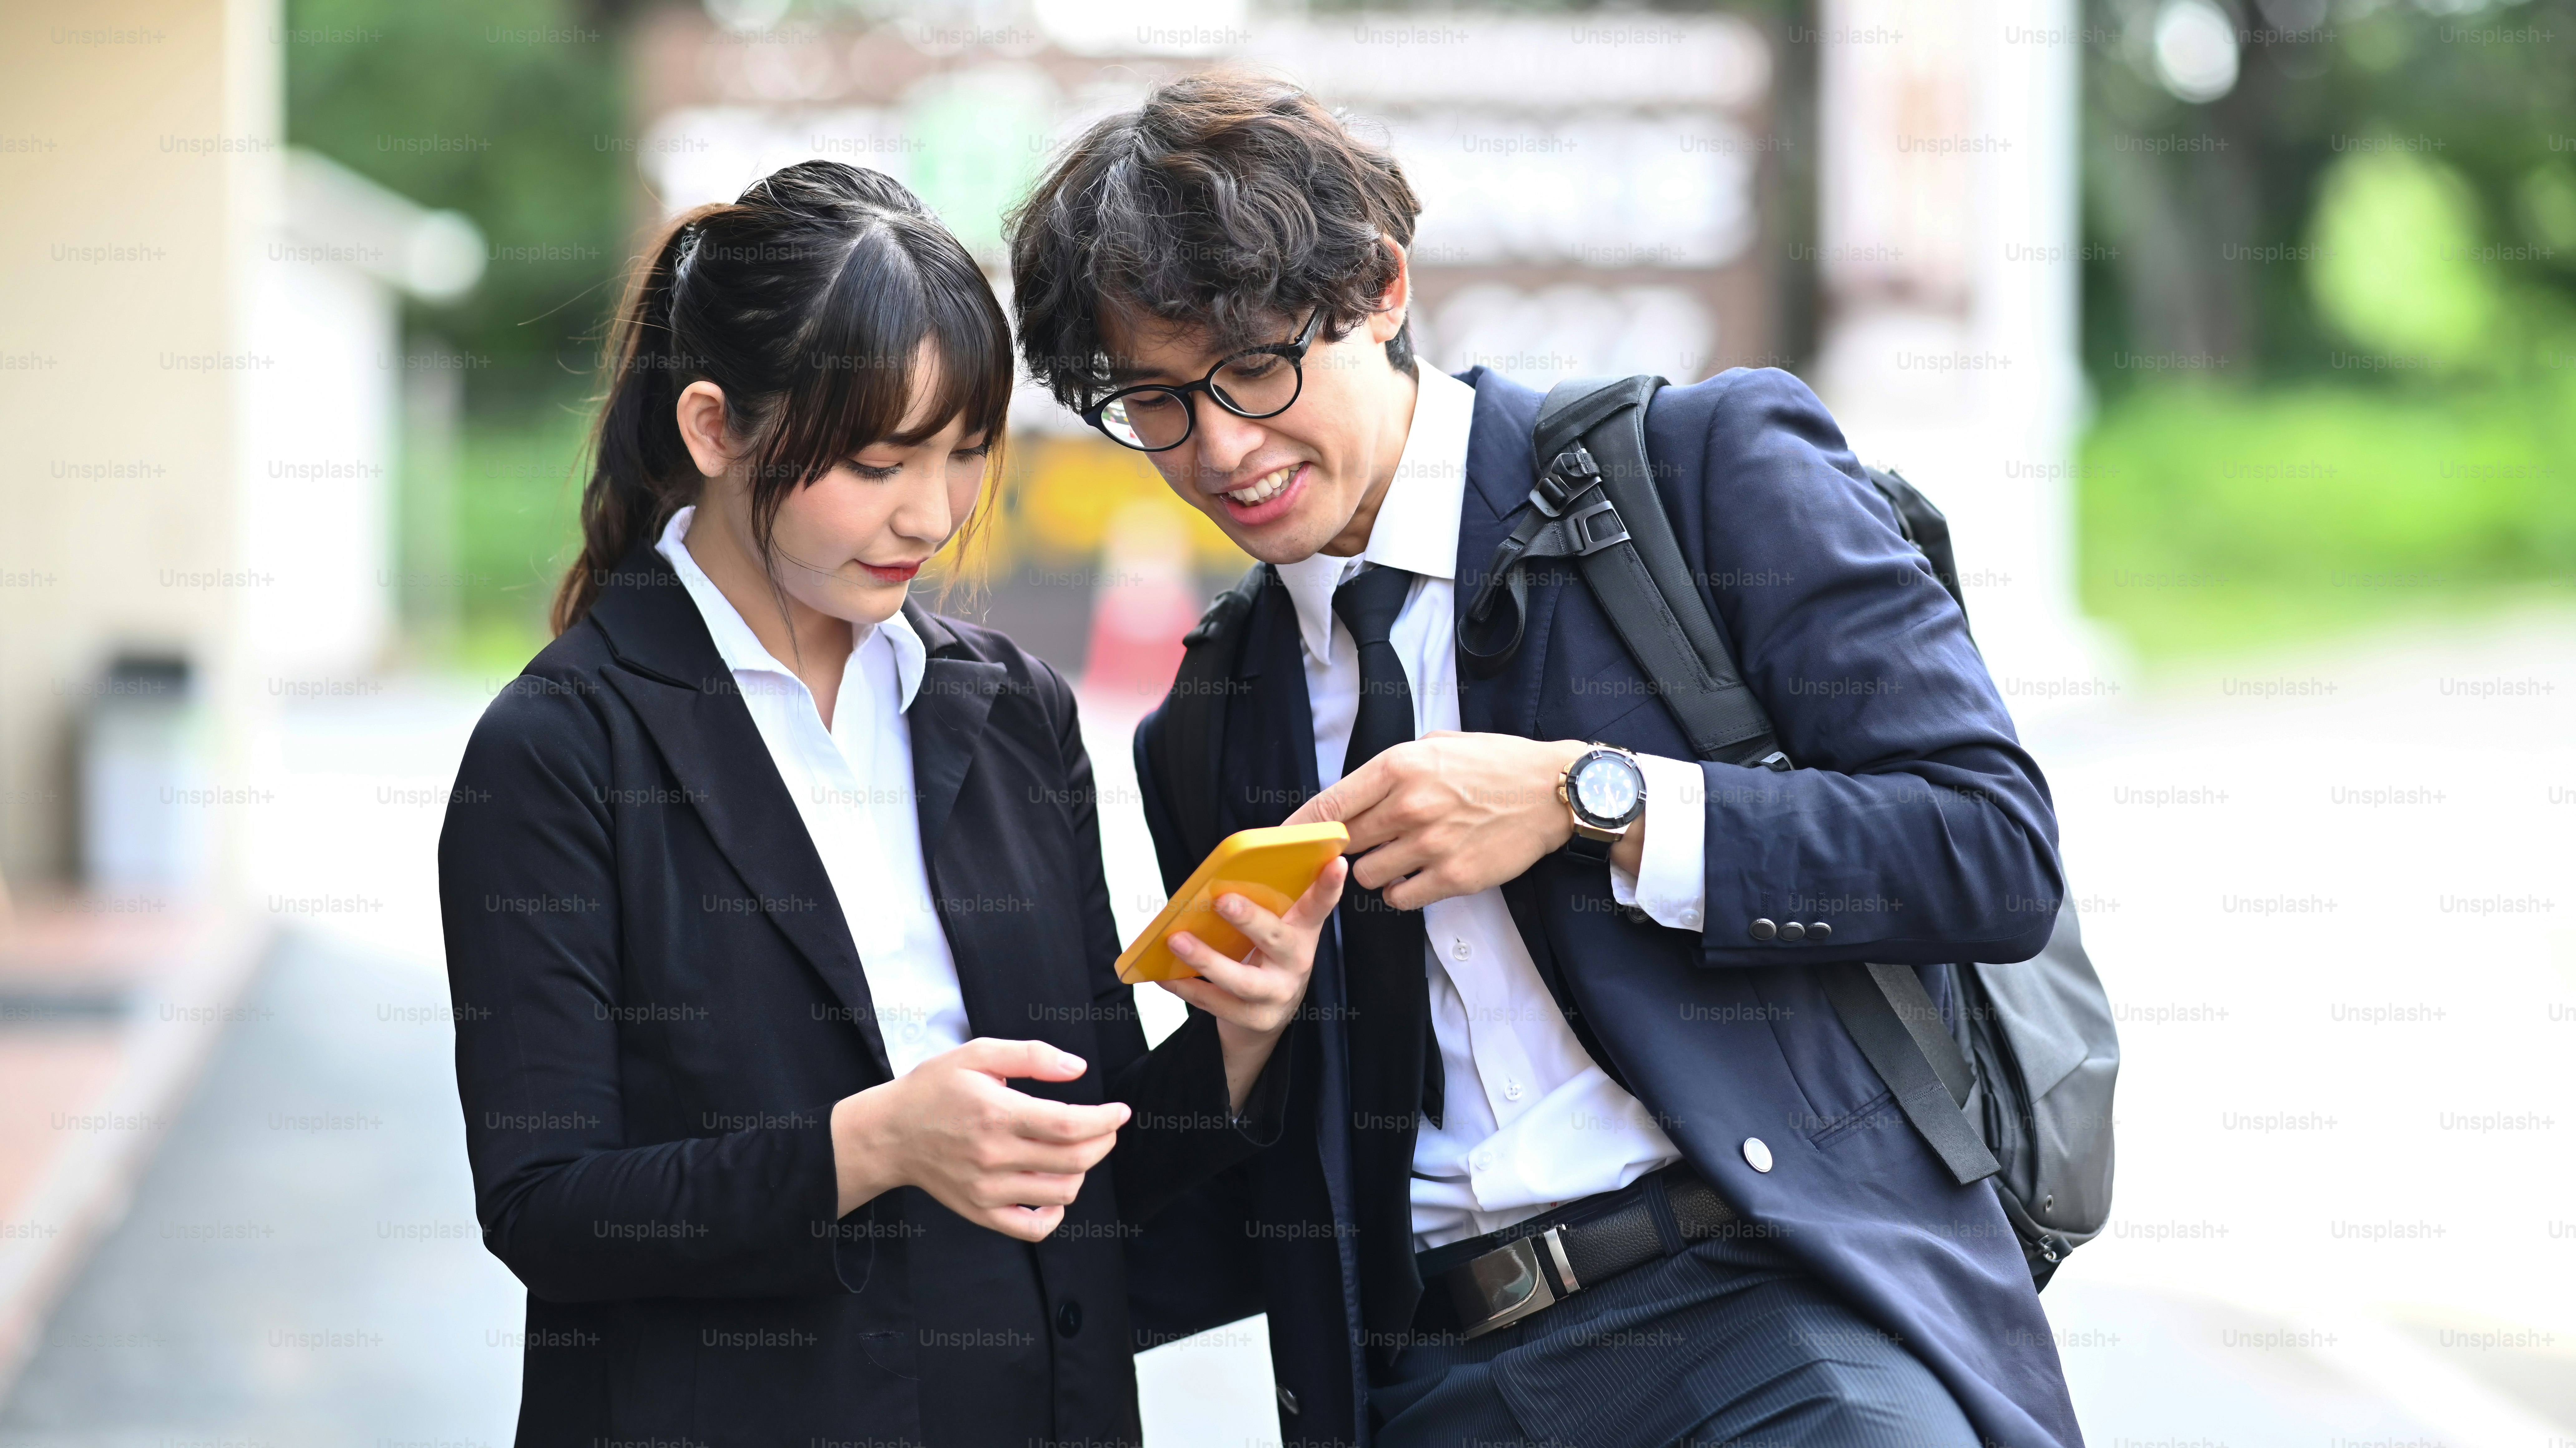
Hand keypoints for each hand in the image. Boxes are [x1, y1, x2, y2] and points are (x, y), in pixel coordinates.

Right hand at [829, 1038, 1130, 1239]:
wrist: (890, 1133)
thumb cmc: (934, 1088)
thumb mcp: (978, 1054)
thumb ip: (1031, 1056)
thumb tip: (1077, 1068)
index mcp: (996, 1113)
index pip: (1068, 1126)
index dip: (1104, 1120)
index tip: (1120, 1112)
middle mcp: (993, 1155)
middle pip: (1072, 1160)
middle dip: (1102, 1142)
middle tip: (1106, 1128)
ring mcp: (987, 1189)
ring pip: (1060, 1193)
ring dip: (1081, 1172)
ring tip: (1075, 1151)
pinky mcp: (980, 1211)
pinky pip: (1031, 1227)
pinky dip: (1055, 1214)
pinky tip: (1056, 1192)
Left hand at [1161, 857, 1347, 1112]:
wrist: (1264, 1018)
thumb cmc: (1263, 959)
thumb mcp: (1272, 931)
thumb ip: (1261, 905)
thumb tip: (1217, 878)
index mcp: (1302, 933)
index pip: (1320, 906)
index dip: (1329, 886)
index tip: (1336, 862)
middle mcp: (1296, 964)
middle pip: (1276, 939)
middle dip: (1250, 919)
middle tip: (1222, 900)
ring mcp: (1277, 995)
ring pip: (1242, 980)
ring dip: (1206, 959)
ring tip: (1175, 940)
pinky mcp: (1254, 1020)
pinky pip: (1215, 1003)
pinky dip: (1187, 987)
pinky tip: (1163, 973)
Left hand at [1284, 732, 1642, 909]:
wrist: (1550, 790)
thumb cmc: (1493, 764)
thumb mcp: (1435, 745)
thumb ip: (1389, 771)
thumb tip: (1348, 799)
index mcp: (1400, 767)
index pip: (1330, 805)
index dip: (1299, 827)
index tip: (1281, 840)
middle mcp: (1410, 806)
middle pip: (1345, 842)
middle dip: (1346, 846)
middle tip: (1363, 843)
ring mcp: (1431, 844)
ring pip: (1369, 875)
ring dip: (1376, 869)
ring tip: (1402, 854)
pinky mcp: (1453, 877)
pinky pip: (1400, 898)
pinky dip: (1401, 891)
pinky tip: (1418, 874)